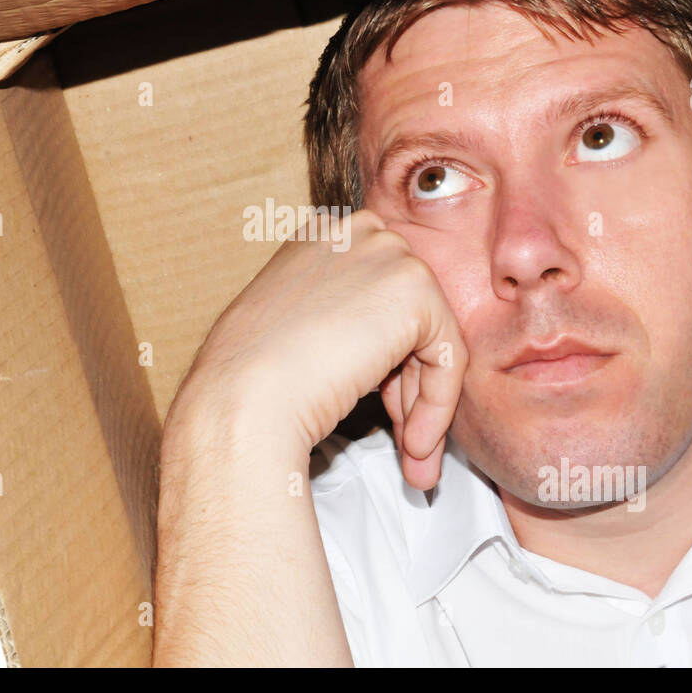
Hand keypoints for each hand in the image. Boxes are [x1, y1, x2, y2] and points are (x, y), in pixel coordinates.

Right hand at [173, 207, 467, 489]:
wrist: (242, 401)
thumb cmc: (249, 381)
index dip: (384, 364)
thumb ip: (343, 327)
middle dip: (408, 387)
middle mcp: (356, 233)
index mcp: (322, 237)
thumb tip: (386, 358)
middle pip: (410, 317)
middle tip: (406, 446)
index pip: (378, 300)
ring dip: (425, 405)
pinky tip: (412, 444)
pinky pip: (448, 355)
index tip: (381, 415)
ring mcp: (386, 253)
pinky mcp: (414, 288)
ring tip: (412, 459)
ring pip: (433, 338)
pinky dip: (437, 405)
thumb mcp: (297, 333)